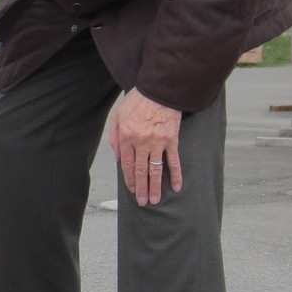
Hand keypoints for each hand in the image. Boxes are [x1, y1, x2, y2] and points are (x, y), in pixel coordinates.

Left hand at [107, 89, 182, 206]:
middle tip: (143, 202)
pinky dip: (175, 174)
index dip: (129, 180)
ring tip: (155, 200)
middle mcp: (141, 142)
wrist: (159, 89)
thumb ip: (114, 137)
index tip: (131, 191)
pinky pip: (174, 161)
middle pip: (141, 171)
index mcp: (126, 137)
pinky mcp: (171, 140)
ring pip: (155, 169)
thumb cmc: (137, 100)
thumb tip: (118, 158)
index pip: (127, 165)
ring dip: (155, 187)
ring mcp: (157, 142)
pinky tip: (176, 187)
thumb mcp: (117, 115)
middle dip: (141, 189)